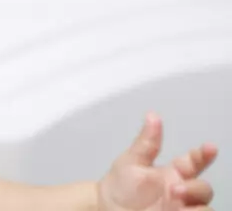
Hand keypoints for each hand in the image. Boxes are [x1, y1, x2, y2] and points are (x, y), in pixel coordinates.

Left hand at [97, 112, 217, 210]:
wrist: (106, 209)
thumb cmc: (119, 186)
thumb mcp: (131, 162)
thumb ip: (146, 142)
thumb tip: (153, 115)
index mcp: (172, 173)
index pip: (194, 162)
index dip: (204, 154)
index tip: (210, 148)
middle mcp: (180, 191)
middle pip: (204, 188)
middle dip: (196, 188)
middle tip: (176, 189)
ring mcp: (180, 208)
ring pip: (205, 207)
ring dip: (197, 206)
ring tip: (177, 204)